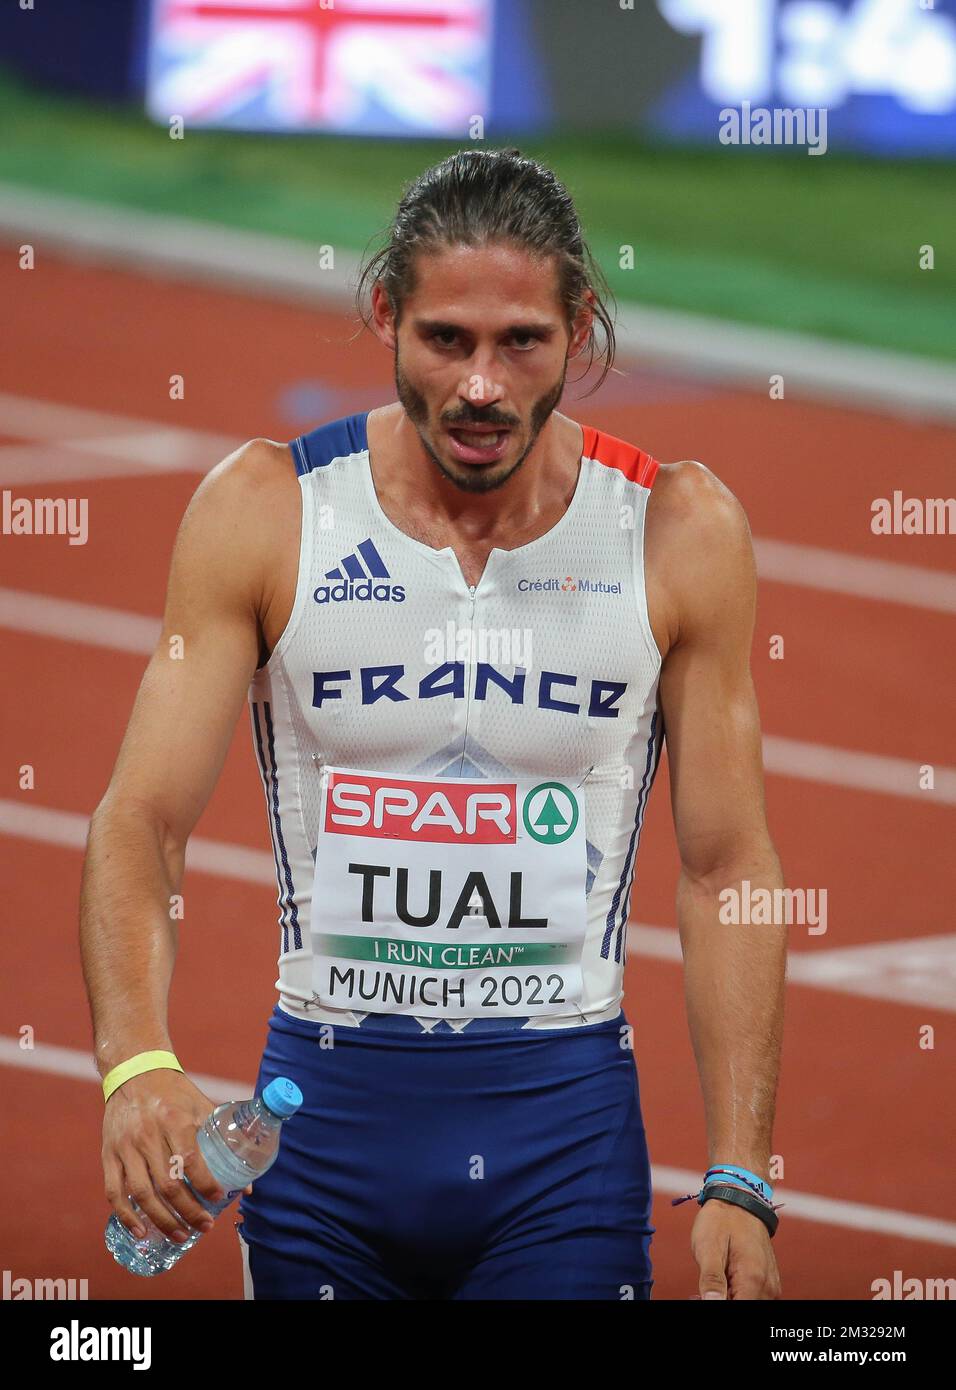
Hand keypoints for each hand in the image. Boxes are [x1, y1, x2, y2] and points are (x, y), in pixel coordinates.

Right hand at [102, 1069, 241, 1243]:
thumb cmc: (175, 1092)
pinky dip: (127, 1216)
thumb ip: (223, 1139)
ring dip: (163, 1220)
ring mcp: (125, 1146)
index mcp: (175, 1120)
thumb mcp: (201, 1106)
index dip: (205, 1184)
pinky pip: (114, 1191)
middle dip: (189, 1211)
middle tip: (205, 1226)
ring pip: (143, 1193)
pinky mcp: (108, 1154)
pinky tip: (141, 1232)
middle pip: (168, 1184)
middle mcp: (148, 1134)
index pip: (191, 1160)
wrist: (135, 1072)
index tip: (219, 1199)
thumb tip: (246, 1182)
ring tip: (181, 1236)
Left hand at [691, 1197, 780, 1299]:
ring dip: (731, 1299)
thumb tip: (711, 1303)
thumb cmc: (721, 1221)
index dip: (717, 1306)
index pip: (738, 1309)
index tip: (698, 1297)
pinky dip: (739, 1295)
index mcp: (753, 1279)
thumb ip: (711, 1280)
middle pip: (745, 1308)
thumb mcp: (708, 1248)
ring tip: (712, 1284)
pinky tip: (723, 1284)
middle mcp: (768, 1286)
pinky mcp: (769, 1282)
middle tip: (700, 1291)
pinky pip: (755, 1297)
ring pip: (749, 1303)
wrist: (739, 1200)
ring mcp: (771, 1285)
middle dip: (722, 1302)